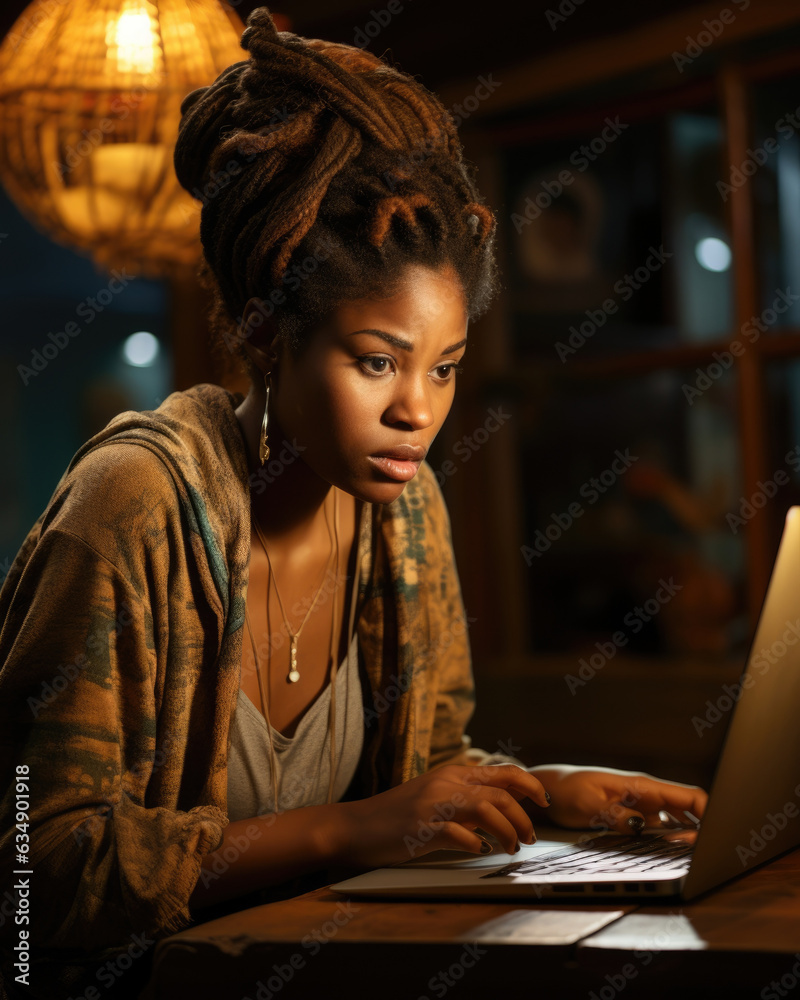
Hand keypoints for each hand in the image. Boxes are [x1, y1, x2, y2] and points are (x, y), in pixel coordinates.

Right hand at [331, 763, 550, 868]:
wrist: (357, 826)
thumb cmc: (399, 814)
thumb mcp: (436, 795)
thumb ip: (466, 797)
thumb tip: (504, 808)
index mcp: (453, 774)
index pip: (503, 772)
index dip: (530, 785)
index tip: (544, 801)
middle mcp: (446, 784)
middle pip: (500, 794)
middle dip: (523, 818)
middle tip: (529, 837)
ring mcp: (433, 805)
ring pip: (486, 810)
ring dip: (507, 832)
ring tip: (511, 848)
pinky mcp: (421, 829)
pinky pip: (459, 836)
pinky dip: (476, 845)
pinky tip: (480, 851)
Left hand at [520, 764, 706, 834]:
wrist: (549, 791)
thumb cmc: (567, 791)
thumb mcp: (588, 804)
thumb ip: (614, 815)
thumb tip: (639, 825)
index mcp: (642, 786)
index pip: (688, 795)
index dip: (709, 812)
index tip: (717, 832)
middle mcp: (647, 795)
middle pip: (688, 810)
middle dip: (702, 829)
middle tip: (702, 851)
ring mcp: (642, 807)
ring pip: (677, 821)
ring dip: (687, 836)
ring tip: (690, 854)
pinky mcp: (634, 818)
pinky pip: (660, 829)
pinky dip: (670, 839)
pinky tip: (671, 851)